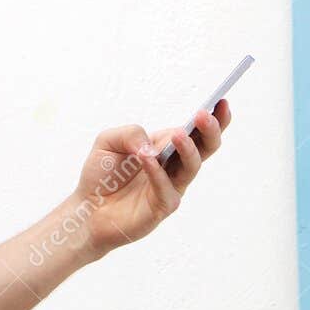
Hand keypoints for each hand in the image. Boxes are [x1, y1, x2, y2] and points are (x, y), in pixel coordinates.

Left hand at [64, 102, 230, 259]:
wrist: (86, 208)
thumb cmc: (102, 174)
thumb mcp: (108, 140)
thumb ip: (130, 133)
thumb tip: (150, 144)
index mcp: (167, 145)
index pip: (196, 131)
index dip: (214, 117)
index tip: (222, 101)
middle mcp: (174, 165)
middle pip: (205, 147)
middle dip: (210, 130)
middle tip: (205, 115)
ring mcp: (171, 186)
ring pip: (191, 167)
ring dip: (187, 149)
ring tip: (178, 134)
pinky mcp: (162, 206)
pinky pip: (166, 188)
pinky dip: (157, 172)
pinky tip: (147, 159)